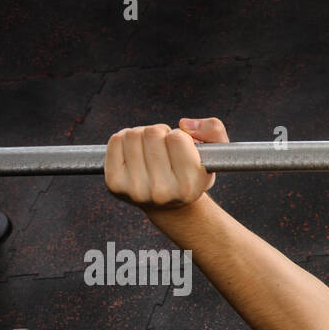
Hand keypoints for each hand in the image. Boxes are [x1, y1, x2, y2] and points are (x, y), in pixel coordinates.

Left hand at [104, 117, 229, 210]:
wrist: (168, 205)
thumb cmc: (191, 174)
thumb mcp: (213, 155)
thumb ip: (214, 130)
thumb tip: (184, 124)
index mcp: (189, 187)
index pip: (178, 138)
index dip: (181, 137)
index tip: (182, 149)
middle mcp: (161, 193)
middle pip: (153, 133)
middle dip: (160, 134)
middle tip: (164, 148)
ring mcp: (135, 190)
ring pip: (133, 134)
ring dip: (143, 135)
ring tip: (150, 150)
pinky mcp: (114, 184)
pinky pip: (116, 140)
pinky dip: (125, 138)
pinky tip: (135, 152)